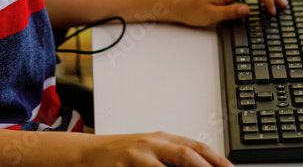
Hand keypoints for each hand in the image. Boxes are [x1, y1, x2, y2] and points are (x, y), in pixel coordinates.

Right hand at [80, 132, 232, 166]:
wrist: (86, 154)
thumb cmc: (120, 155)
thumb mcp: (149, 149)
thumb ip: (173, 156)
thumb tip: (203, 164)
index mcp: (161, 138)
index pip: (195, 146)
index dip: (216, 159)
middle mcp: (150, 145)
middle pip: (185, 155)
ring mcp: (135, 158)